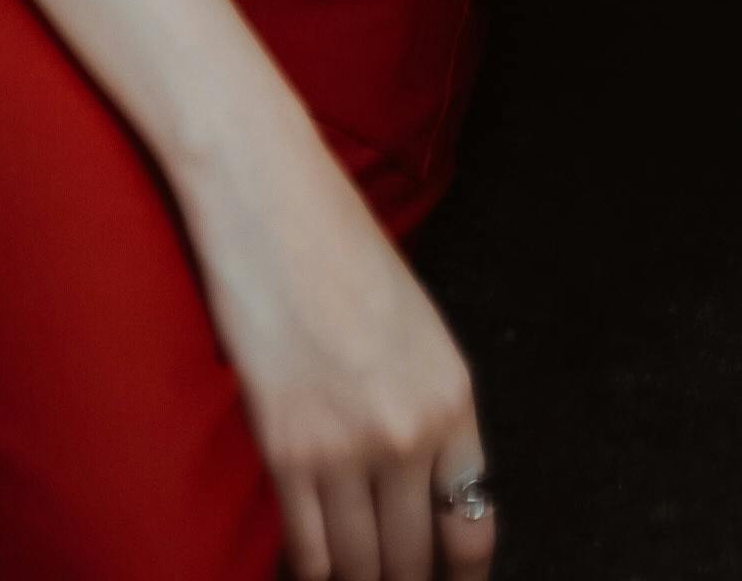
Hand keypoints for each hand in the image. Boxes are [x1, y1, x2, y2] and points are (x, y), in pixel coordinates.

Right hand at [182, 107, 499, 580]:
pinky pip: (306, 550)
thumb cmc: (338, 250)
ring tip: (345, 575)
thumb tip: (421, 492)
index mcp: (452, 397)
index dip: (459, 576)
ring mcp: (346, 446)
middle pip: (412, 562)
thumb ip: (426, 410)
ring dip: (352, 580)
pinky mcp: (285, 449)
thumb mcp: (413, 328)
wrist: (268, 199)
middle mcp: (410, 433)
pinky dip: (306, 570)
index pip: (472, 530)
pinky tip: (305, 566)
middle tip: (386, 579)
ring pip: (358, 568)